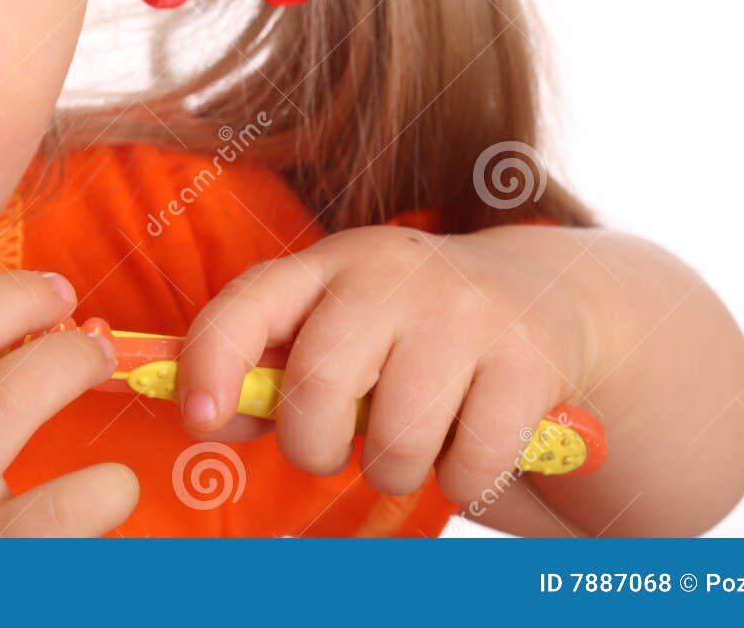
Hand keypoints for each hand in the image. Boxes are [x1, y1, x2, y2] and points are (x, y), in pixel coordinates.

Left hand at [176, 225, 594, 501]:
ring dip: (392, 470)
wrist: (542, 294)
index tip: (201, 418)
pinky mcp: (527, 356)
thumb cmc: (407, 330)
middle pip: (317, 387)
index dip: (210, 363)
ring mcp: (462, 309)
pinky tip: (467, 440)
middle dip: (312, 447)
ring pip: (396, 441)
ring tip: (407, 441)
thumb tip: (206, 418)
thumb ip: (269, 368)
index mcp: (325, 264)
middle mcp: (389, 272)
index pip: (247, 304)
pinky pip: (470, 462)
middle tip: (334, 447)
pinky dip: (461, 478)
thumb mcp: (335, 324)